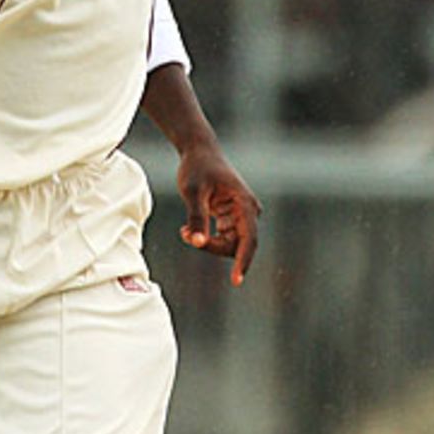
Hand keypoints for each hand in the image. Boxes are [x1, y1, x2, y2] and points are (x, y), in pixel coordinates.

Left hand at [176, 146, 261, 285]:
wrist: (199, 153)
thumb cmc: (197, 168)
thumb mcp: (192, 192)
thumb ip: (196, 217)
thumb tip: (198, 242)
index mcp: (245, 204)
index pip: (249, 240)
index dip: (243, 262)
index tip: (236, 281)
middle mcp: (248, 212)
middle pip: (236, 246)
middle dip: (211, 247)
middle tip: (187, 235)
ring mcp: (240, 217)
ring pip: (227, 245)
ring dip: (205, 243)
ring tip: (184, 230)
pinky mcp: (230, 220)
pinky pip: (221, 239)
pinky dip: (204, 238)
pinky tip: (187, 230)